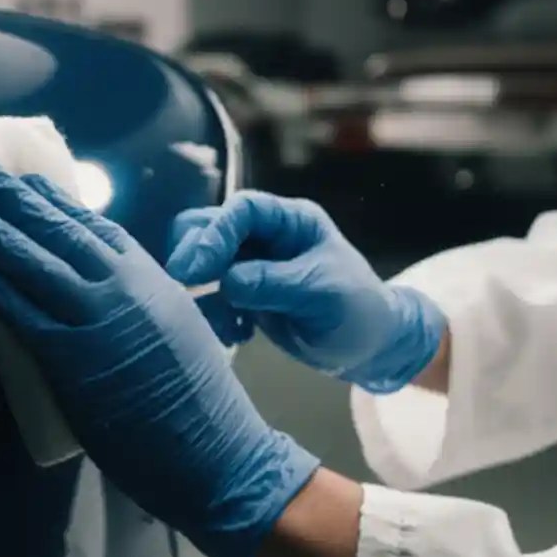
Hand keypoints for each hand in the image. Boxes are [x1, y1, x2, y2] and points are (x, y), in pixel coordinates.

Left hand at [0, 160, 318, 556]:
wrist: (212, 449)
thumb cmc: (201, 398)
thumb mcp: (179, 326)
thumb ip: (142, 300)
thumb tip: (107, 287)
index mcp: (152, 277)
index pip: (96, 227)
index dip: (57, 201)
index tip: (30, 181)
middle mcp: (125, 288)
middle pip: (61, 232)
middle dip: (19, 200)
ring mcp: (97, 321)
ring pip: (37, 265)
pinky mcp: (74, 360)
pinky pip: (26, 317)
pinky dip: (0, 292)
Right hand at [165, 191, 445, 393]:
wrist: (369, 348)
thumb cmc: (358, 310)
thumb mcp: (323, 294)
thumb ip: (274, 284)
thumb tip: (227, 282)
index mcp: (290, 221)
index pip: (243, 209)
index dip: (215, 233)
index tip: (196, 269)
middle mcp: (264, 236)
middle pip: (208, 226)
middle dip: (194, 257)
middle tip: (186, 289)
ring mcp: (249, 265)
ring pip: (199, 261)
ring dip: (200, 291)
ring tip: (224, 323)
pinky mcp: (240, 294)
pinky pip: (206, 296)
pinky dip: (211, 313)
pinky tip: (236, 334)